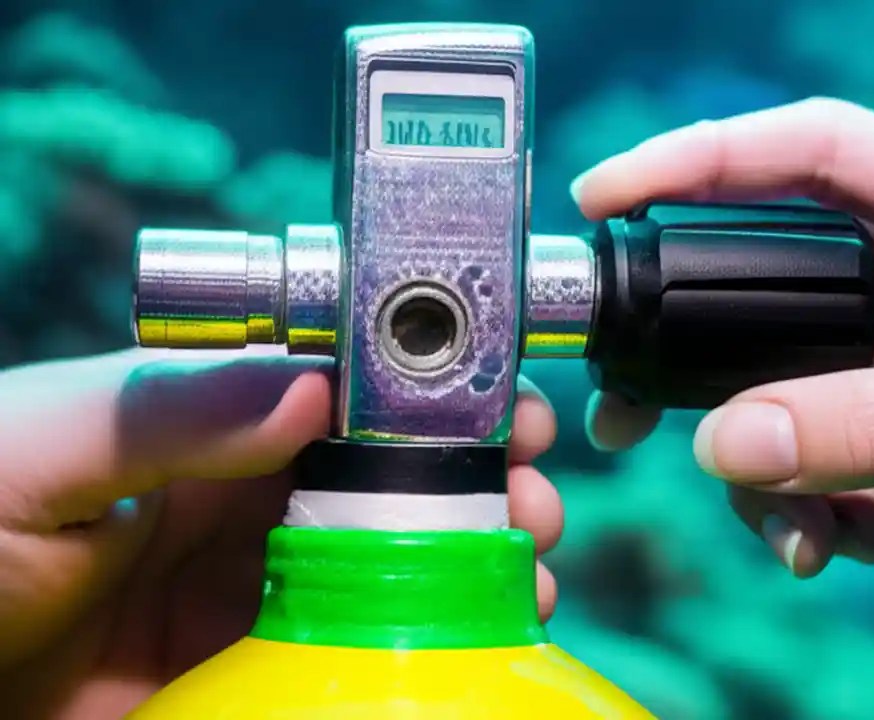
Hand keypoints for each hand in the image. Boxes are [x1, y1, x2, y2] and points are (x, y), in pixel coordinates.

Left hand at [0, 350, 562, 717]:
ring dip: (473, 551)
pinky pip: (358, 648)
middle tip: (529, 486)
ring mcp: (250, 591)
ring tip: (526, 555)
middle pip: (385, 475)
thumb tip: (310, 384)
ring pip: (391, 559)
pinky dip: (429, 636)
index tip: (496, 400)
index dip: (425, 390)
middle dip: (474, 471)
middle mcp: (237, 500)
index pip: (335, 390)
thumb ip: (161, 410)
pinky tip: (480, 628)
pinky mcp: (253, 672)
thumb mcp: (31, 453)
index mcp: (193, 424)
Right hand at [573, 98, 873, 609]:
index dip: (705, 158)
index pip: (823, 148)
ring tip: (802, 533)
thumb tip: (724, 443)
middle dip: (712, 354)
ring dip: (778, 455)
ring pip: (806, 374)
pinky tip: (859, 540)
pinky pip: (845, 434)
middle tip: (633, 413)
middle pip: (787, 274)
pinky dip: (827, 490)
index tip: (608, 200)